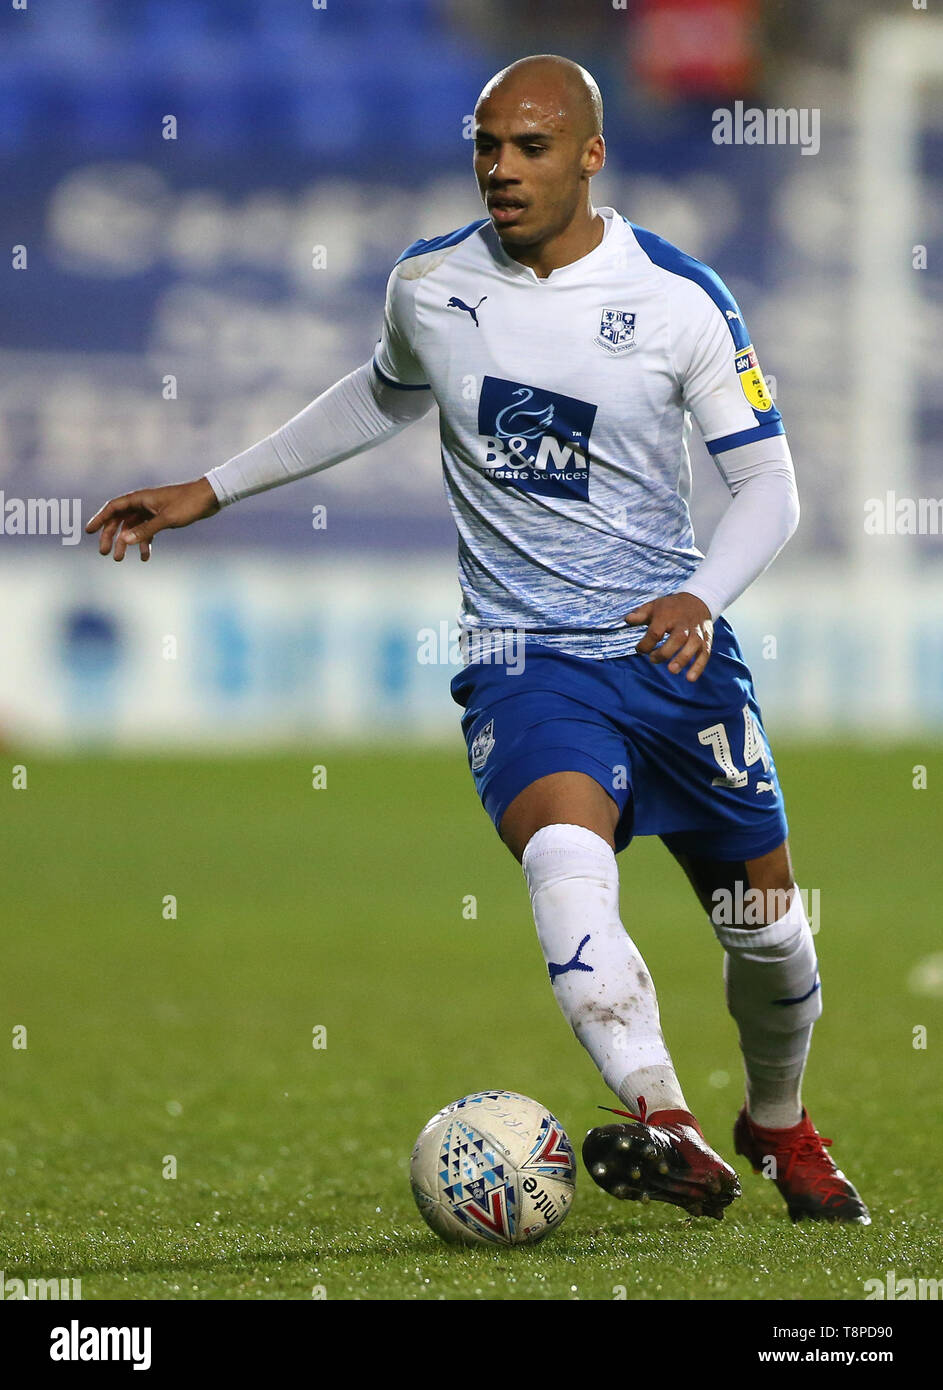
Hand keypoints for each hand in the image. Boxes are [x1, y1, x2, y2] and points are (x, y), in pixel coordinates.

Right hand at [85, 478, 219, 560]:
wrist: (210, 498)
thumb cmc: (189, 504)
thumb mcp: (167, 519)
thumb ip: (146, 530)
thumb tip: (125, 541)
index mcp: (140, 498)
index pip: (113, 508)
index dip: (100, 519)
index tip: (89, 532)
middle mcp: (143, 503)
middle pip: (120, 520)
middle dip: (111, 536)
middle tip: (105, 553)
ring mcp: (152, 510)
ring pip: (133, 527)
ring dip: (126, 543)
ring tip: (120, 559)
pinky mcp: (162, 517)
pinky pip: (147, 531)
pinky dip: (144, 542)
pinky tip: (145, 556)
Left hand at [624, 591, 713, 681]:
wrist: (698, 600)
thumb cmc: (670, 608)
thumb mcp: (654, 606)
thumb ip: (640, 615)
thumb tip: (627, 619)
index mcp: (668, 616)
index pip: (656, 631)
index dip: (646, 643)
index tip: (639, 650)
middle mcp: (684, 624)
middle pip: (677, 638)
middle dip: (665, 652)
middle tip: (653, 660)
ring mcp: (696, 632)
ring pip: (693, 645)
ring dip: (683, 659)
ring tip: (672, 671)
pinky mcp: (706, 640)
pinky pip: (704, 653)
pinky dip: (698, 666)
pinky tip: (690, 679)